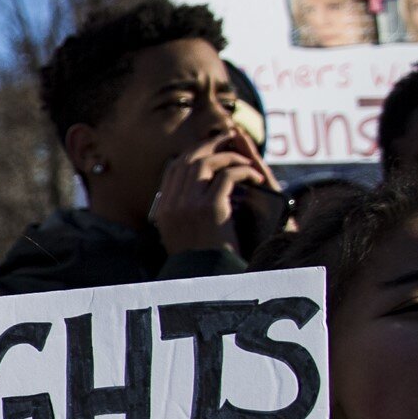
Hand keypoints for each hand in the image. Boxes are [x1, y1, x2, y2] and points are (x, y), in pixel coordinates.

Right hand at [150, 127, 277, 256]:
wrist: (207, 280)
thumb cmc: (200, 261)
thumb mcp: (180, 236)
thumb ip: (181, 212)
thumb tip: (193, 190)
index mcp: (163, 210)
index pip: (174, 167)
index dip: (193, 153)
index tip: (209, 148)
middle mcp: (172, 204)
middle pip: (188, 159)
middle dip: (210, 145)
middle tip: (228, 139)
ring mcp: (189, 206)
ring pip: (207, 163)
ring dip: (228, 156)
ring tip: (245, 161)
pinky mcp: (210, 208)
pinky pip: (227, 176)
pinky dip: (243, 171)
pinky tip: (255, 176)